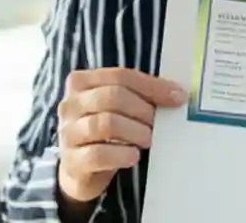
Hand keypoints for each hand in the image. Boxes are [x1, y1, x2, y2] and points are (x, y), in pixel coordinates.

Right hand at [56, 68, 185, 207]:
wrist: (79, 169)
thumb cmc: (103, 132)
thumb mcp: (115, 109)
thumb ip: (138, 96)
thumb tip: (176, 94)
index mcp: (80, 82)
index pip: (120, 76)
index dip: (152, 86)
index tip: (177, 98)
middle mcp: (70, 104)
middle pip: (112, 97)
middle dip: (142, 109)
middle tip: (158, 122)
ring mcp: (68, 132)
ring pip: (106, 123)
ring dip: (135, 131)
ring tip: (148, 139)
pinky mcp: (71, 161)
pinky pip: (98, 154)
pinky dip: (121, 154)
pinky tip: (133, 156)